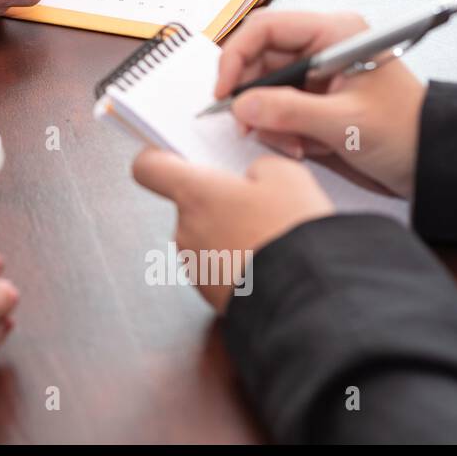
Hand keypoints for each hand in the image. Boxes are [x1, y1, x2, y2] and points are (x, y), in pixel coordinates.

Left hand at [133, 149, 334, 312]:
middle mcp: (185, 230)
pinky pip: (219, 267)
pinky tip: (270, 260)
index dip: (159, 158)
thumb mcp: (288, 177)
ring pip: (207, 237)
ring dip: (231, 234)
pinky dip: (238, 263)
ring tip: (272, 236)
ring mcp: (195, 266)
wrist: (308, 299)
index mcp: (194, 194)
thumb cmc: (292, 234)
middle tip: (257, 203)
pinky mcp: (210, 294)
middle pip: (189, 204)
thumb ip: (259, 166)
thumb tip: (254, 176)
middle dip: (218, 201)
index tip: (175, 157)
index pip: (148, 167)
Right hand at [217, 10, 425, 196]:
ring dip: (267, 120)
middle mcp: (322, 48)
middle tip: (246, 126)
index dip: (235, 56)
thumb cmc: (408, 132)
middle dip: (250, 96)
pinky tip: (301, 147)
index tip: (223, 92)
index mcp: (334, 34)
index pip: (265, 28)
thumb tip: (241, 106)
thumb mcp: (345, 123)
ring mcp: (316, 75)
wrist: (433, 162)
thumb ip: (288, 112)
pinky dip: (279, 131)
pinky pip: (277, 109)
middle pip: (258, 59)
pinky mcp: (314, 99)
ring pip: (263, 89)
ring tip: (291, 144)